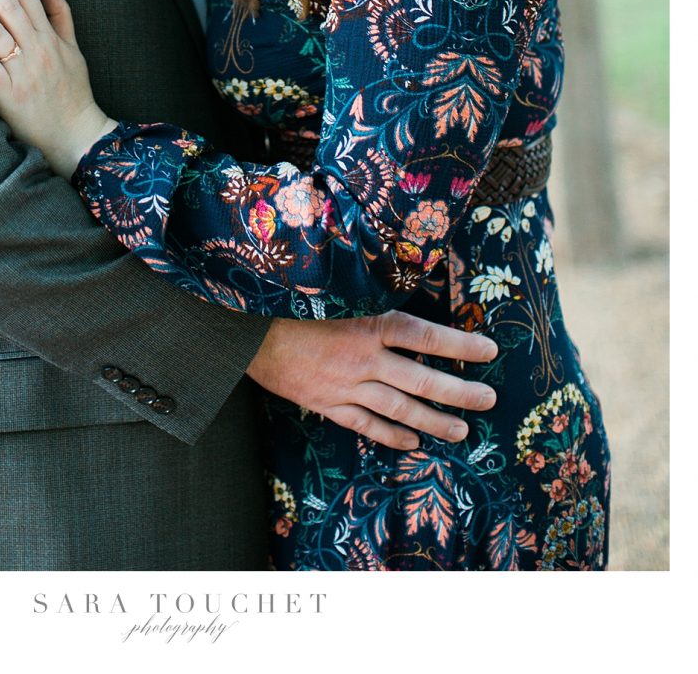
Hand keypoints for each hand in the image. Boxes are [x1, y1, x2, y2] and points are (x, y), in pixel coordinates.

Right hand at [247, 310, 498, 450]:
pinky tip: (413, 443)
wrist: (246, 329)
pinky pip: (365, 425)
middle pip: (421, 379)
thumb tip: (403, 296)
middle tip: (489, 398)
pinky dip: (391, 436)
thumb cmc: (291, 301)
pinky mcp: (327, 403)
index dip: (458, 344)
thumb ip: (368, 298)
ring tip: (462, 431)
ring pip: (400, 408)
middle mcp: (363, 358)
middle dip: (459, 391)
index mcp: (367, 324)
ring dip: (434, 421)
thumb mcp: (334, 291)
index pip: (424, 336)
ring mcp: (346, 386)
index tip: (489, 350)